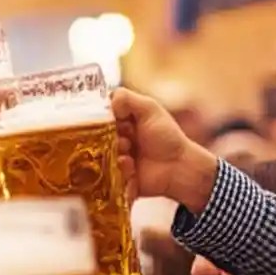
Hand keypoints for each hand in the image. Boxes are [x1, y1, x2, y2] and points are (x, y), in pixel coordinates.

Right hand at [110, 89, 216, 212]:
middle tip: (125, 139)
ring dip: (114, 152)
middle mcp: (116, 138)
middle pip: (96, 135)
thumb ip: (128, 99)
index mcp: (122, 121)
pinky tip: (131, 166)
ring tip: (129, 153)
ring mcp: (115, 157)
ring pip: (99, 154)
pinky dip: (119, 167)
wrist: (180, 168)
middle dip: (108, 137)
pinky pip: (106, 173)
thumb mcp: (150, 109)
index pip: (100, 115)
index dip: (103, 118)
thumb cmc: (168, 137)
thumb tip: (109, 99)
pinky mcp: (116, 175)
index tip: (115, 120)